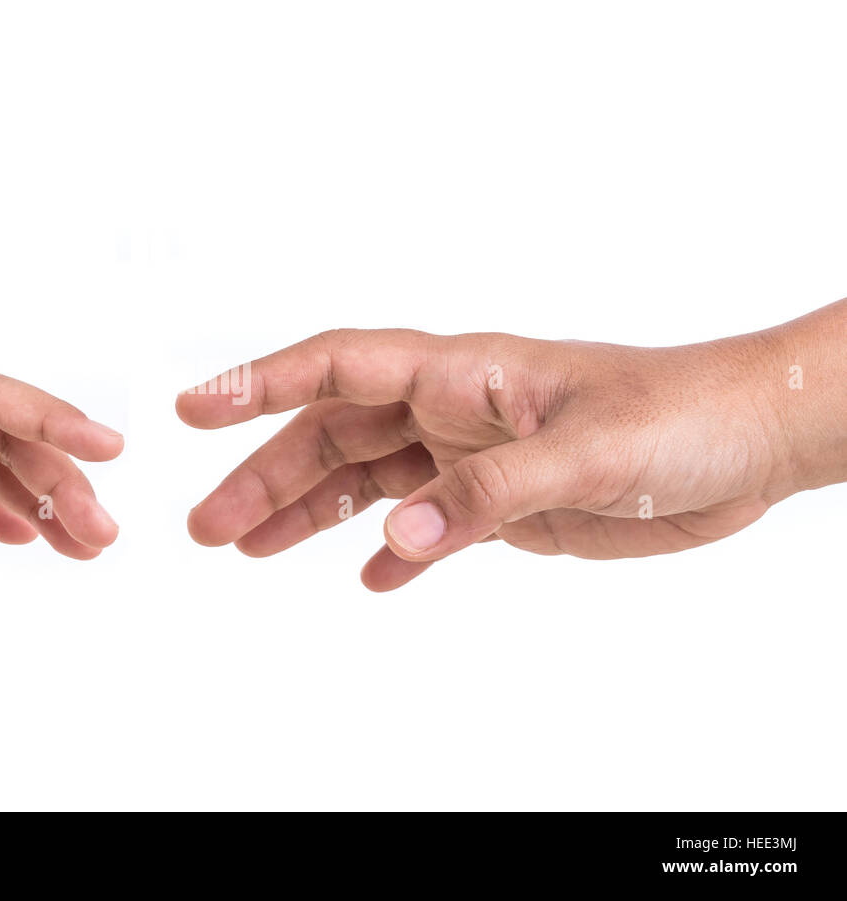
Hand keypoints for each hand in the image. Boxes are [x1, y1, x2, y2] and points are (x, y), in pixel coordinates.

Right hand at [177, 303, 845, 591]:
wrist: (747, 444)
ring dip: (305, 512)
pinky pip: (425, 526)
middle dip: (265, 475)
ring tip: (247, 546)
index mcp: (462, 373)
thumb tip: (398, 538)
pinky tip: (372, 576)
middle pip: (333, 436)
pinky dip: (392, 551)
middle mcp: (452, 409)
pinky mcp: (501, 502)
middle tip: (207, 524)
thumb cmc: (679, 413)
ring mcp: (471, 456)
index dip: (261, 383)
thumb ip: (487, 493)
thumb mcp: (586, 452)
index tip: (197, 408)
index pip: (339, 366)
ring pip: (367, 481)